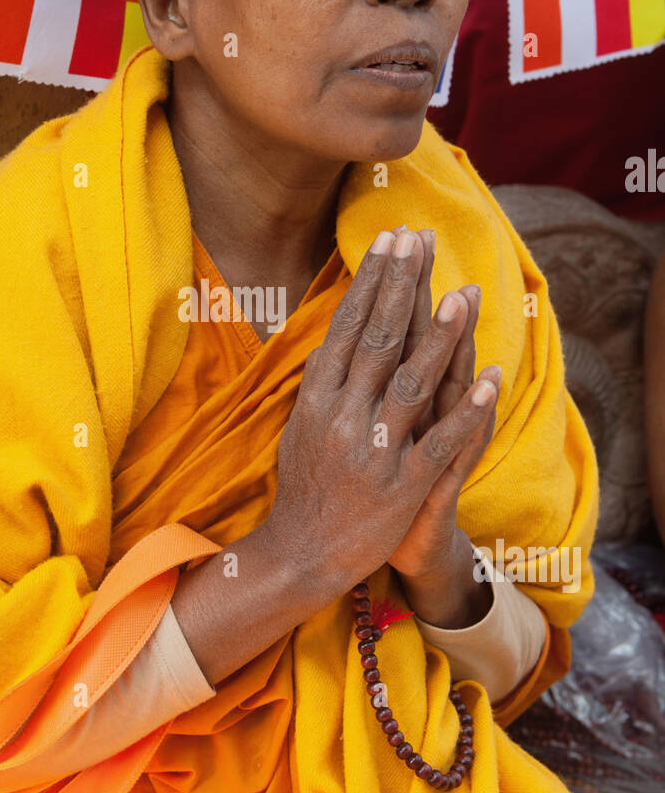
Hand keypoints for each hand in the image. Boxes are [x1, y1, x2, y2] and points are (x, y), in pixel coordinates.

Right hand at [266, 229, 501, 601]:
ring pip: (411, 384)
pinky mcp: (403, 486)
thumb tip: (339, 333)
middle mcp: (343, 417)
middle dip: (402, 286)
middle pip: (378, 341)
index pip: (348, 326)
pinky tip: (491, 380)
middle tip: (421, 239)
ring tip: (463, 296)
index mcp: (317, 398)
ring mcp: (374, 451)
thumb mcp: (300, 425)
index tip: (392, 240)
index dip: (372, 280)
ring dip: (440, 339)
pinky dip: (467, 411)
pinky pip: (440, 442)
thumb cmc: (304, 485)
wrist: (302, 554)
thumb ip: (321, 382)